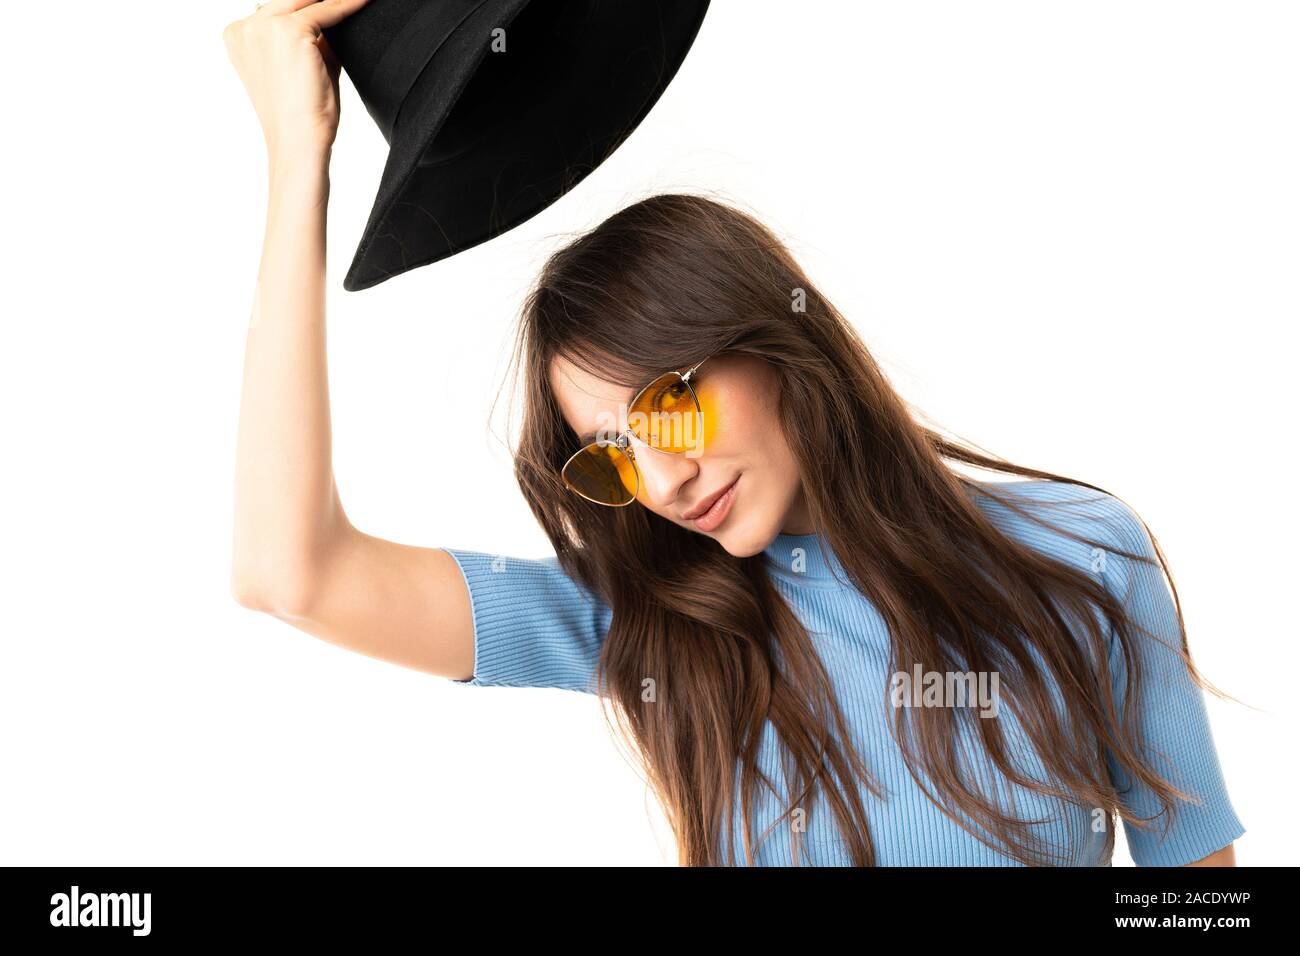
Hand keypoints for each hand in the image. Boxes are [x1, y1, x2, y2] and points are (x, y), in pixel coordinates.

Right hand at [223, 0, 370, 160]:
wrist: (299, 141)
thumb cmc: (301, 113)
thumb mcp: (302, 65)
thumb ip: (312, 37)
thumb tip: (335, 11)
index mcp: (238, 36)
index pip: (279, 8)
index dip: (308, 6)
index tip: (332, 5)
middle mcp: (245, 27)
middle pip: (291, 0)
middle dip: (320, 2)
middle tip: (350, 1)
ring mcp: (263, 26)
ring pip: (308, 1)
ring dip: (334, 2)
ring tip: (359, 1)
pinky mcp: (289, 30)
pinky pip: (327, 8)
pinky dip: (348, 5)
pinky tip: (364, 1)